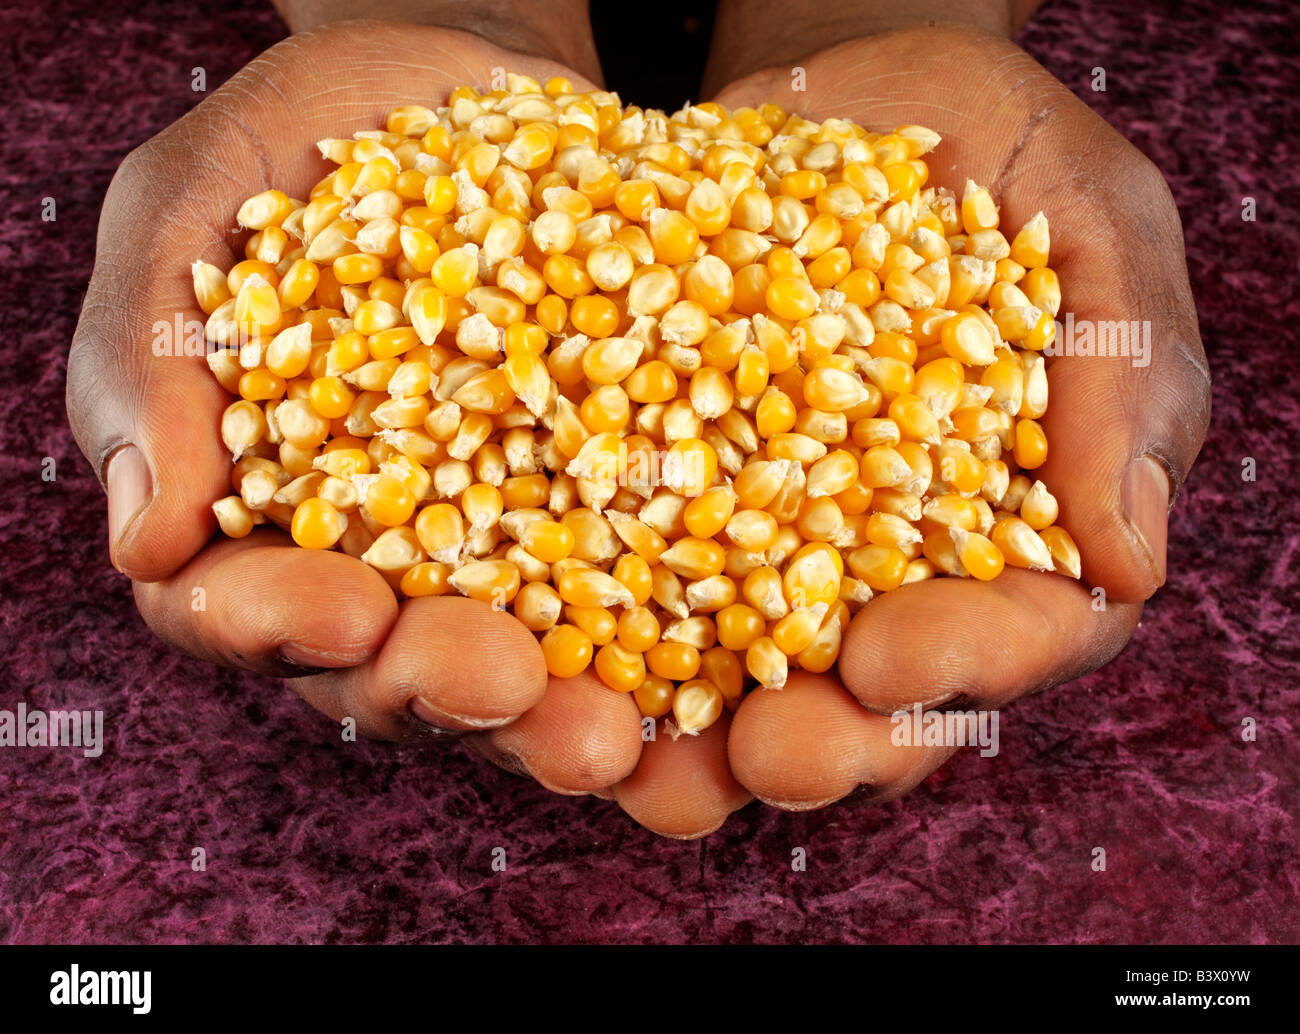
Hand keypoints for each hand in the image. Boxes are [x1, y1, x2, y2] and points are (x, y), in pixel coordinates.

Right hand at [65, 18, 643, 767]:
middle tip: (497, 683)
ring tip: (608, 730)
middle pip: (386, 670)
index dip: (276, 624)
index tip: (340, 603)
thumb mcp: (189, 210)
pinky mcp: (602, 516)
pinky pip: (637, 595)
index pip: (234, 609)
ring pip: (516, 668)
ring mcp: (497, 549)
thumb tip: (143, 545)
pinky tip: (717, 659)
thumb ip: (150, 364)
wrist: (461, 83)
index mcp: (250, 512)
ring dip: (556, 713)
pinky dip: (671, 638)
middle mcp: (374, 559)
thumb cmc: (302, 140)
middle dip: (439, 686)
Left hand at [658, 26, 1207, 820]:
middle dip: (828, 741)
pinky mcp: (673, 499)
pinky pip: (630, 575)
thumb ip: (1124, 380)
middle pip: (877, 697)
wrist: (843, 94)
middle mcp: (896, 563)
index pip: (1019, 631)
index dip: (965, 662)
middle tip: (772, 754)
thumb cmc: (999, 150)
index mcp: (1025, 523)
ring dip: (695, 735)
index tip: (892, 661)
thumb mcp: (1091, 228)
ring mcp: (777, 541)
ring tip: (640, 760)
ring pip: (746, 673)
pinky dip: (592, 623)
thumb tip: (1133, 560)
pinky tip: (548, 655)